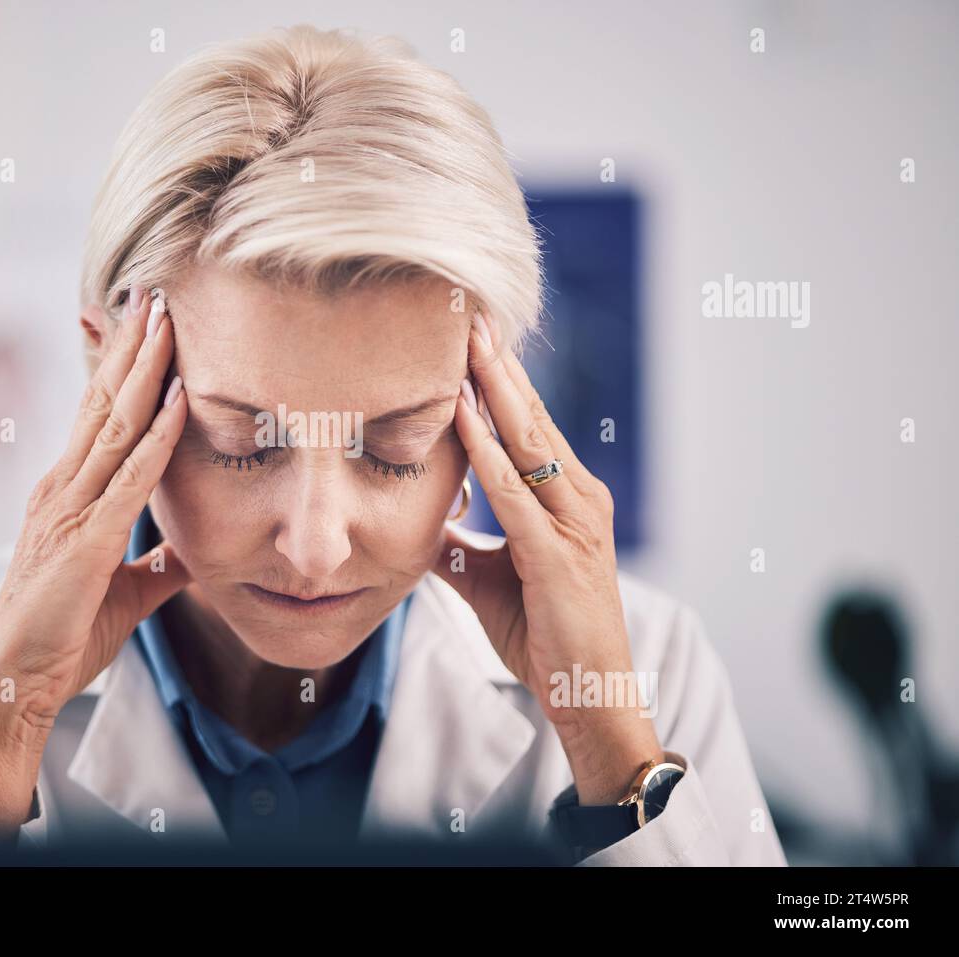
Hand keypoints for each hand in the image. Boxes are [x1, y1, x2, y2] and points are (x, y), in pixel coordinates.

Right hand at [0, 287, 190, 842]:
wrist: (13, 686)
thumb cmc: (60, 638)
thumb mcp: (124, 592)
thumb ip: (160, 565)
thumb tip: (198, 549)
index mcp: (68, 495)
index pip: (98, 416)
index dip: (122, 368)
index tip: (145, 326)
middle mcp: (62, 489)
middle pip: (101, 402)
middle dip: (130, 346)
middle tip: (154, 293)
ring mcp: (68, 511)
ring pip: (113, 424)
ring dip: (143, 368)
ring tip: (164, 317)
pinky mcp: (84, 542)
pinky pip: (129, 478)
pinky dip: (156, 436)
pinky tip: (179, 399)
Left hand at [435, 311, 661, 804]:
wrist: (587, 693)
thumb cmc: (544, 632)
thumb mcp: (489, 575)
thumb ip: (459, 539)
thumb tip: (421, 515)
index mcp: (566, 500)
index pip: (527, 427)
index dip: (497, 383)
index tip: (468, 340)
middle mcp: (577, 499)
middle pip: (532, 417)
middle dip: (498, 365)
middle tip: (469, 313)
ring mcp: (574, 523)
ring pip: (528, 440)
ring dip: (494, 388)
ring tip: (466, 341)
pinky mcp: (559, 554)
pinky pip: (515, 492)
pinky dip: (487, 450)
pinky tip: (461, 414)